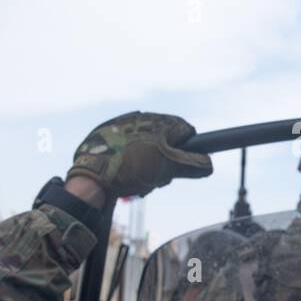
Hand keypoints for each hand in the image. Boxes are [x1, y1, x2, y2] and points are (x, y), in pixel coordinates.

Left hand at [68, 112, 211, 200]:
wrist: (90, 175)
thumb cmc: (134, 167)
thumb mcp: (169, 167)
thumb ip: (193, 165)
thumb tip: (210, 165)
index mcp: (159, 121)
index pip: (186, 132)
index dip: (188, 151)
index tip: (182, 167)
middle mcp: (141, 119)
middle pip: (166, 142)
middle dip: (166, 162)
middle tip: (160, 178)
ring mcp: (121, 128)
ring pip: (146, 149)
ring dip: (148, 167)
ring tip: (140, 181)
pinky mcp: (104, 139)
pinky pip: (127, 152)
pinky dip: (130, 165)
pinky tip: (125, 179)